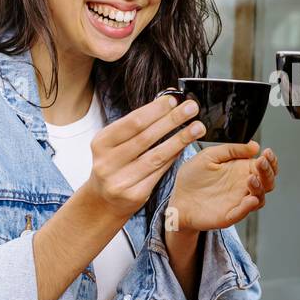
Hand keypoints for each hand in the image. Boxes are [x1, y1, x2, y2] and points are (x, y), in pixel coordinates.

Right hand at [86, 94, 207, 222]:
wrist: (105, 199)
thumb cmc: (115, 164)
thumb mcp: (115, 143)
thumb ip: (137, 125)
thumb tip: (167, 103)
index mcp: (101, 143)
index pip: (132, 122)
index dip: (155, 110)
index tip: (173, 100)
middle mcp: (107, 162)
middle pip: (146, 137)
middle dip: (172, 120)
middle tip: (191, 108)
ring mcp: (120, 180)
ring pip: (157, 156)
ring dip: (180, 139)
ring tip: (197, 128)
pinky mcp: (135, 194)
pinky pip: (160, 171)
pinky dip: (174, 157)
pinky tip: (185, 147)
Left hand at [168, 142, 278, 231]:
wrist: (177, 198)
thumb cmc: (192, 178)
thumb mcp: (209, 155)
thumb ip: (231, 150)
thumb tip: (254, 145)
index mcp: (241, 170)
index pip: (264, 166)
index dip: (270, 160)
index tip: (267, 152)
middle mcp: (243, 186)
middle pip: (268, 182)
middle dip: (268, 172)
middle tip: (261, 162)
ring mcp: (237, 201)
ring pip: (260, 198)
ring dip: (260, 188)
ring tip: (252, 179)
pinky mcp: (229, 215)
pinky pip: (242, 212)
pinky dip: (248, 206)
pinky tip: (250, 198)